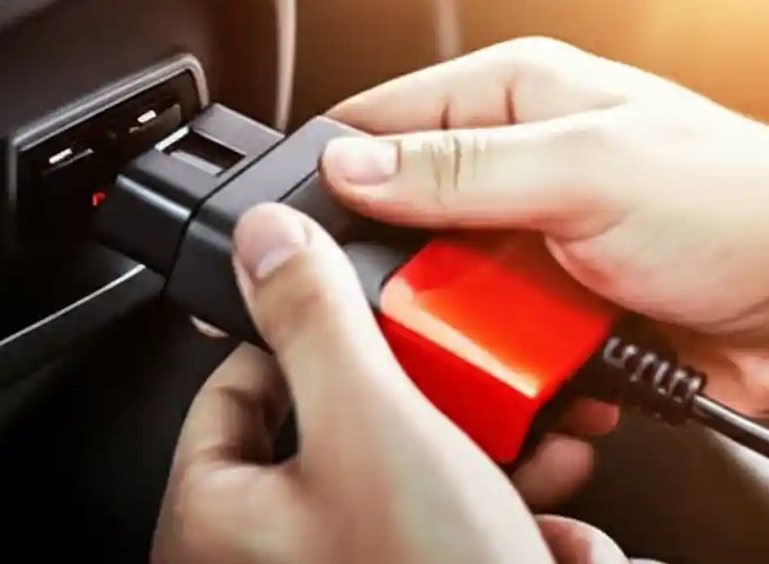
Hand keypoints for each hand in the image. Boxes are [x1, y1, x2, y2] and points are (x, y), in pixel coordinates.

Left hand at [154, 203, 556, 562]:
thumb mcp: (373, 429)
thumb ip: (316, 321)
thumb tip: (266, 238)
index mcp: (214, 518)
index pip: (237, 388)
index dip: (306, 337)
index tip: (363, 314)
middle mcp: (260, 563)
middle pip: (337, 438)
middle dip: (428, 405)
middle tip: (477, 384)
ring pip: (403, 491)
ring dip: (482, 464)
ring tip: (542, 451)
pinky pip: (439, 544)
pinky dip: (497, 528)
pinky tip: (554, 535)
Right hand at [322, 37, 768, 415]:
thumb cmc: (740, 204)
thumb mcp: (586, 169)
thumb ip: (458, 169)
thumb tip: (349, 167)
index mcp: (508, 96)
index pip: (376, 124)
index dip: (335, 176)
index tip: (311, 230)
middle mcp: (509, 164)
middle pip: (393, 223)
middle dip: (409, 275)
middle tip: (445, 295)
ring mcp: (523, 241)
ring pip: (433, 295)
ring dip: (463, 329)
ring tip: (513, 331)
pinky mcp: (540, 308)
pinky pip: (481, 343)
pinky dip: (500, 367)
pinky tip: (538, 363)